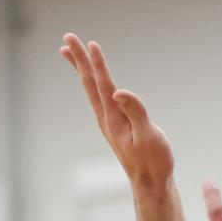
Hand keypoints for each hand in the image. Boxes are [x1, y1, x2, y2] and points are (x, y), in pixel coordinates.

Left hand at [60, 34, 173, 188]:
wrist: (150, 184)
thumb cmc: (153, 161)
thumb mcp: (148, 135)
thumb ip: (135, 111)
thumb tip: (118, 92)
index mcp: (113, 118)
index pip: (102, 84)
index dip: (97, 62)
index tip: (91, 43)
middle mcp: (106, 118)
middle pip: (89, 82)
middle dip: (78, 59)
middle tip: (68, 37)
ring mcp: (109, 122)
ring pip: (91, 89)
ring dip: (81, 69)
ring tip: (69, 53)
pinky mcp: (115, 126)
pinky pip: (99, 97)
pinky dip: (92, 82)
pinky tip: (94, 81)